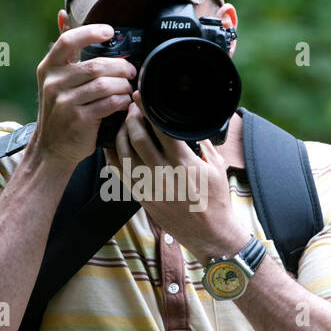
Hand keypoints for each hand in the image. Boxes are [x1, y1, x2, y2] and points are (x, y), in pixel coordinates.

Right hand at [30, 23, 136, 166]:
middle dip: (120, 67)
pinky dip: (121, 101)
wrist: (51, 148)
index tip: (110, 32)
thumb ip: (63, 50)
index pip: (68, 41)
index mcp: (49, 68)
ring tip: (128, 88)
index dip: (91, 33)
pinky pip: (108, 104)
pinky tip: (123, 102)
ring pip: (105, 85)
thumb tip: (63, 15)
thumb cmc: (60, 110)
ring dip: (123, 86)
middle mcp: (53, 83)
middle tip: (131, 71)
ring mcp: (65, 102)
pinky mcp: (78, 119)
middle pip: (96, 65)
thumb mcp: (55, 78)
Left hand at [111, 93, 250, 261]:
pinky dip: (113, 155)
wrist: (209, 233)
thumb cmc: (216, 199)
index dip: (148, 110)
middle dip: (131, 117)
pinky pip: (119, 173)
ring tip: (123, 122)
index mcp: (183, 164)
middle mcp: (163, 175)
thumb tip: (190, 123)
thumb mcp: (216, 166)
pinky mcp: (141, 197)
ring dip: (120, 133)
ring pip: (123, 154)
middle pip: (137, 138)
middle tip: (131, 106)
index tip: (141, 96)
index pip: (160, 129)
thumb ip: (202, 142)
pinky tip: (114, 145)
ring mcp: (149, 187)